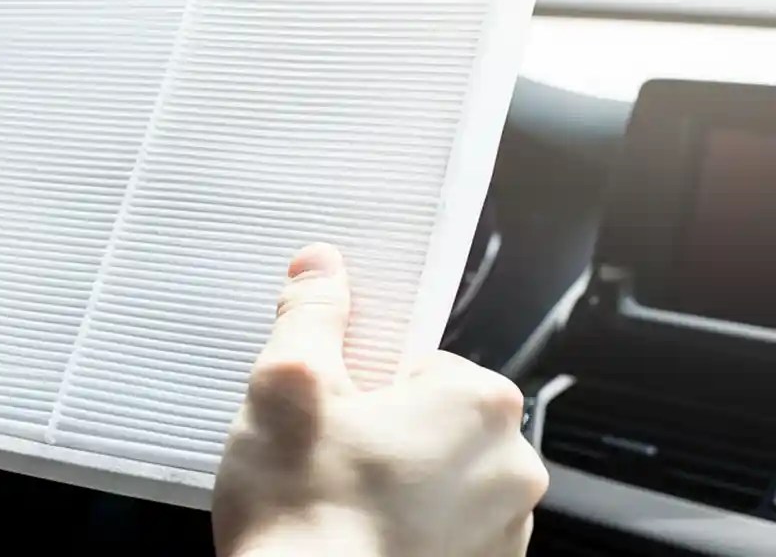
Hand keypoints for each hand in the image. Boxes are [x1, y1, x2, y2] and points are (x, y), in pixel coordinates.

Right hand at [212, 244, 547, 556]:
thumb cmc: (305, 513)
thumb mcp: (288, 385)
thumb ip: (310, 314)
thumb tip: (321, 269)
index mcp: (477, 403)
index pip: (421, 360)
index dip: (366, 381)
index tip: (337, 409)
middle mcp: (510, 467)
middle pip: (433, 418)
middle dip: (382, 431)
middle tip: (326, 456)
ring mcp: (502, 531)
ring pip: (438, 477)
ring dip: (395, 483)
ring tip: (336, 501)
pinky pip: (442, 531)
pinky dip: (404, 530)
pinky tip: (356, 537)